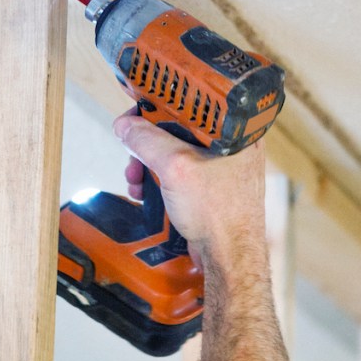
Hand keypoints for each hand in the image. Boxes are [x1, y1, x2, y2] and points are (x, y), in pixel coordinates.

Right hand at [113, 113, 267, 269]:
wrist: (229, 256)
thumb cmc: (220, 214)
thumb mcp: (175, 168)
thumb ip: (147, 141)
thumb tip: (126, 126)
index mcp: (234, 131)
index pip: (190, 104)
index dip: (159, 105)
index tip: (136, 112)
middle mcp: (229, 146)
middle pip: (177, 130)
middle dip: (147, 145)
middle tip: (132, 155)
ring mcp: (220, 168)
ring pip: (174, 153)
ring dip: (148, 164)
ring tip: (135, 179)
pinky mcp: (209, 187)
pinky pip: (178, 173)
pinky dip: (158, 179)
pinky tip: (144, 190)